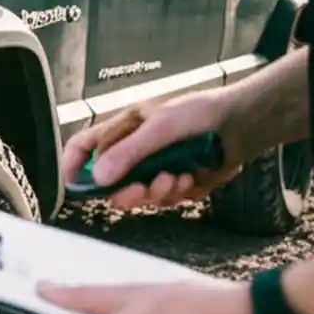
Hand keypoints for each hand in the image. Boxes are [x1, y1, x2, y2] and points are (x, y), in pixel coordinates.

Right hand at [61, 92, 243, 209]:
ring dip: (156, 191)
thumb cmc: (202, 113)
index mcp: (123, 130)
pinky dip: (177, 191)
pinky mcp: (174, 183)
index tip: (71, 184)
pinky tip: (190, 176)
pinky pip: (164, 199)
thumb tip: (97, 177)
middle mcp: (135, 151)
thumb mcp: (159, 128)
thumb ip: (128, 153)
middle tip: (139, 189)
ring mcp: (154, 168)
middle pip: (110, 182)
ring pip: (138, 195)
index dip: (72, 165)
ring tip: (175, 176)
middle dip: (126, 190)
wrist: (242, 125)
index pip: (83, 147)